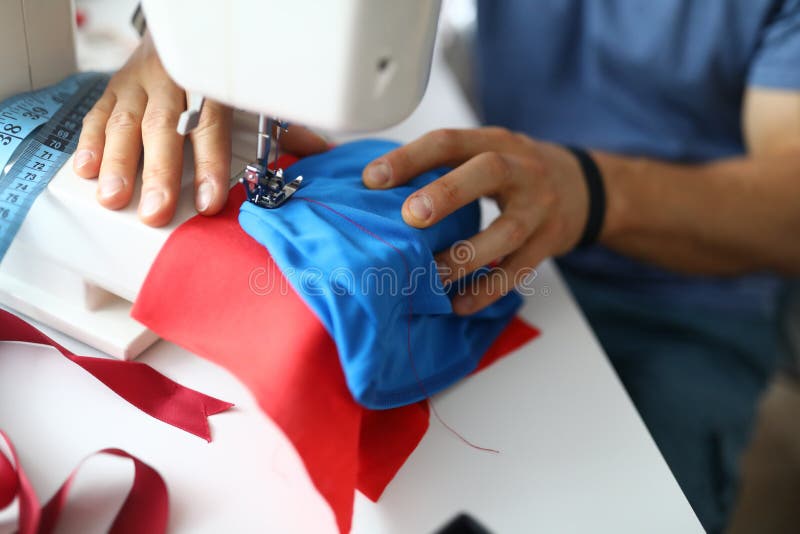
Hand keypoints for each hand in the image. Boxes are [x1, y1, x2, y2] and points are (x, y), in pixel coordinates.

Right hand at [74, 34, 327, 225]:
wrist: (181, 31)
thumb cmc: (218, 76)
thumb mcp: (251, 96)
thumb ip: (281, 126)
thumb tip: (319, 151)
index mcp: (209, 88)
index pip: (210, 129)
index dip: (210, 166)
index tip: (210, 201)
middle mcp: (171, 85)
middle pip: (163, 130)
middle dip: (159, 173)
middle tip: (155, 212)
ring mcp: (139, 85)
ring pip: (126, 123)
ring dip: (118, 162)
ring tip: (114, 199)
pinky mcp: (114, 89)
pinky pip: (99, 113)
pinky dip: (90, 141)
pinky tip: (87, 171)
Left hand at [362, 127, 589, 314]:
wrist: (583, 188)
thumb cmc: (515, 172)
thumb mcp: (486, 152)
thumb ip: (443, 164)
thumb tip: (374, 186)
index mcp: (496, 142)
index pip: (450, 141)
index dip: (410, 158)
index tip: (372, 179)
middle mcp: (523, 170)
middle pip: (488, 172)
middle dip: (447, 193)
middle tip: (410, 217)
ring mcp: (540, 209)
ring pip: (506, 232)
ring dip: (464, 256)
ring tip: (430, 275)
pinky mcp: (549, 244)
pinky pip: (518, 271)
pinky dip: (487, 290)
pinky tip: (459, 304)